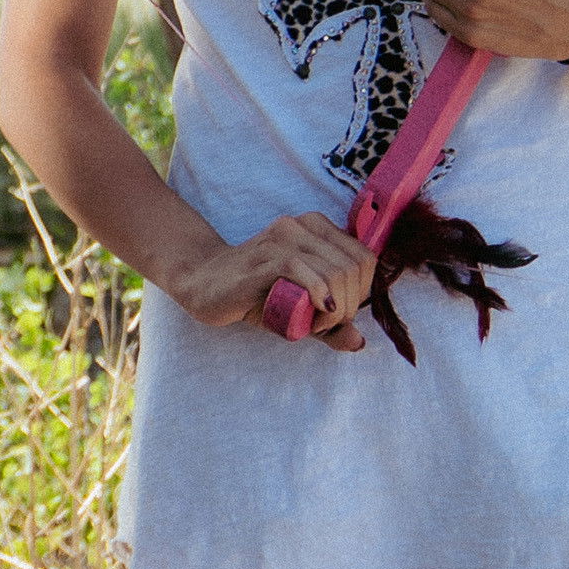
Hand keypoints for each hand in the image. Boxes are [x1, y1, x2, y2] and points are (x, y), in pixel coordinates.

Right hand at [165, 212, 375, 351]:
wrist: (204, 284)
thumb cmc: (255, 295)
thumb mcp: (299, 311)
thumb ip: (330, 325)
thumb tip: (359, 342)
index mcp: (315, 229)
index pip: (364, 257)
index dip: (363, 291)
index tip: (340, 312)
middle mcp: (300, 226)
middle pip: (354, 266)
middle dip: (350, 304)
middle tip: (325, 324)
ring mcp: (281, 239)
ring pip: (334, 270)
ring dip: (334, 309)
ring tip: (313, 324)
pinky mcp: (263, 257)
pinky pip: (303, 270)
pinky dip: (317, 296)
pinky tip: (311, 314)